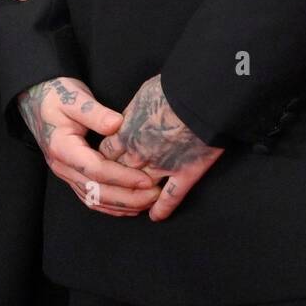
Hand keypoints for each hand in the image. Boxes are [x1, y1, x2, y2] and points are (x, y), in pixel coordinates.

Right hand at [18, 77, 163, 217]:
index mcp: (63, 148)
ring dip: (121, 205)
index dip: (122, 177)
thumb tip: (117, 124)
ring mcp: (65, 173)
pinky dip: (110, 205)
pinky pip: (90, 197)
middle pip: (96, 191)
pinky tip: (129, 206)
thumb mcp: (74, 98)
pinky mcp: (70, 175)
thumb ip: (94, 112)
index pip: (95, 169)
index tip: (146, 179)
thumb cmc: (56, 95)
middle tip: (155, 195)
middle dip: (127, 197)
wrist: (37, 99)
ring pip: (94, 199)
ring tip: (148, 202)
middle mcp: (62, 167)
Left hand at [98, 74, 223, 220]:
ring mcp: (161, 166)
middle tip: (115, 187)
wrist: (200, 96)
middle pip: (119, 174)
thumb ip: (131, 112)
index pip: (105, 154)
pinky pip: (170, 198)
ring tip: (135, 203)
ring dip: (137, 197)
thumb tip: (126, 119)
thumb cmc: (171, 88)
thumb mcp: (142, 95)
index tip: (105, 163)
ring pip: (141, 189)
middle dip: (117, 180)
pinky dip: (162, 209)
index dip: (105, 159)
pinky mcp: (184, 173)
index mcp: (125, 133)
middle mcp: (139, 154)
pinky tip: (156, 216)